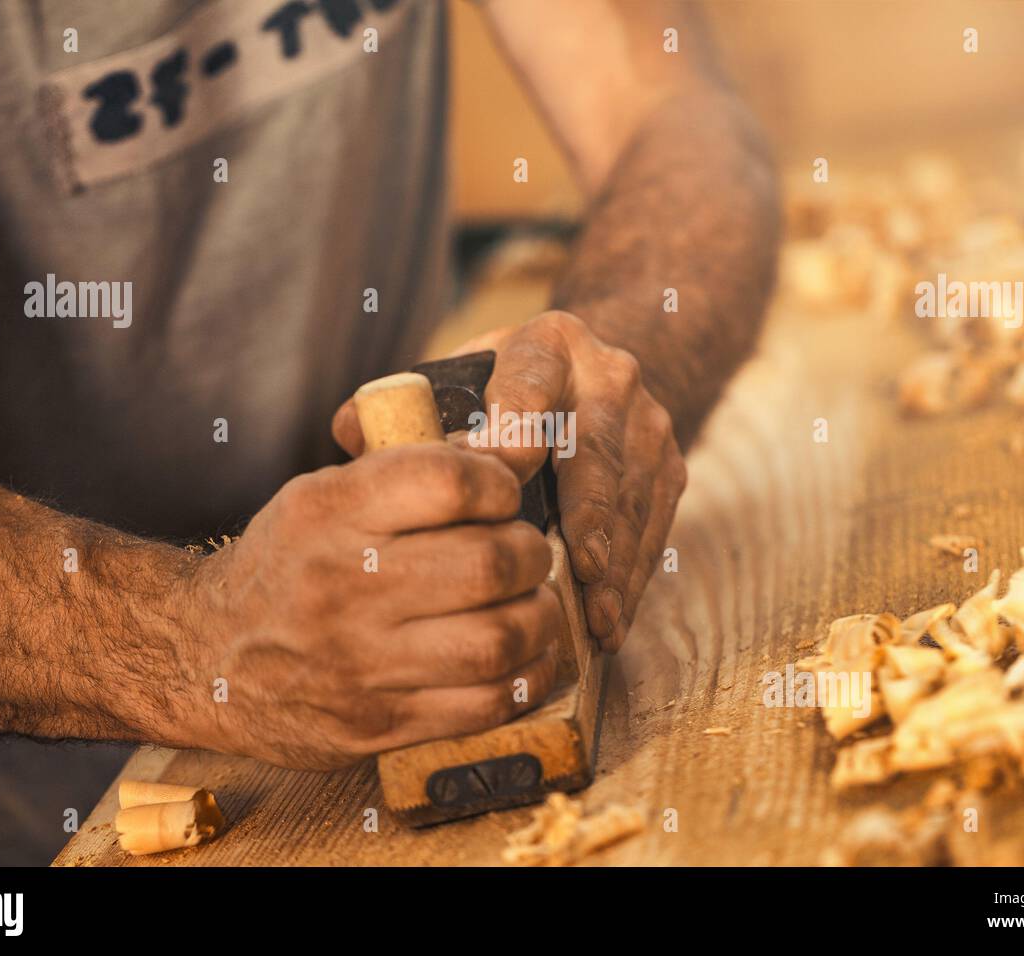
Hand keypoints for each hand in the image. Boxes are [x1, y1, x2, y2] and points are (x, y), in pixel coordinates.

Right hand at [167, 444, 559, 769]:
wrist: (203, 658)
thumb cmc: (288, 566)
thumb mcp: (325, 497)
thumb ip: (414, 471)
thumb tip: (520, 449)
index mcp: (329, 512)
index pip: (449, 482)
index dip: (500, 484)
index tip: (502, 496)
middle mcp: (342, 585)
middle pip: (488, 564)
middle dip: (530, 553)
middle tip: (526, 554)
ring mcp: (359, 664)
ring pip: (497, 641)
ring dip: (539, 619)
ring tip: (532, 605)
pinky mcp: (377, 726)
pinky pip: (485, 705)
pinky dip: (524, 678)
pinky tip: (522, 657)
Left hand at [334, 311, 686, 652]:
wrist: (598, 381)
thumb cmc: (504, 396)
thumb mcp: (462, 382)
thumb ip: (407, 412)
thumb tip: (351, 434)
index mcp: (547, 346)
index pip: (531, 381)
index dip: (518, 426)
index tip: (504, 472)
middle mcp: (609, 378)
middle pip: (599, 449)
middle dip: (587, 512)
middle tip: (572, 567)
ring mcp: (648, 427)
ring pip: (632, 500)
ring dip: (614, 564)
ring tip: (591, 618)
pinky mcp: (672, 471)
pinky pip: (652, 531)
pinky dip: (629, 581)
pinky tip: (608, 624)